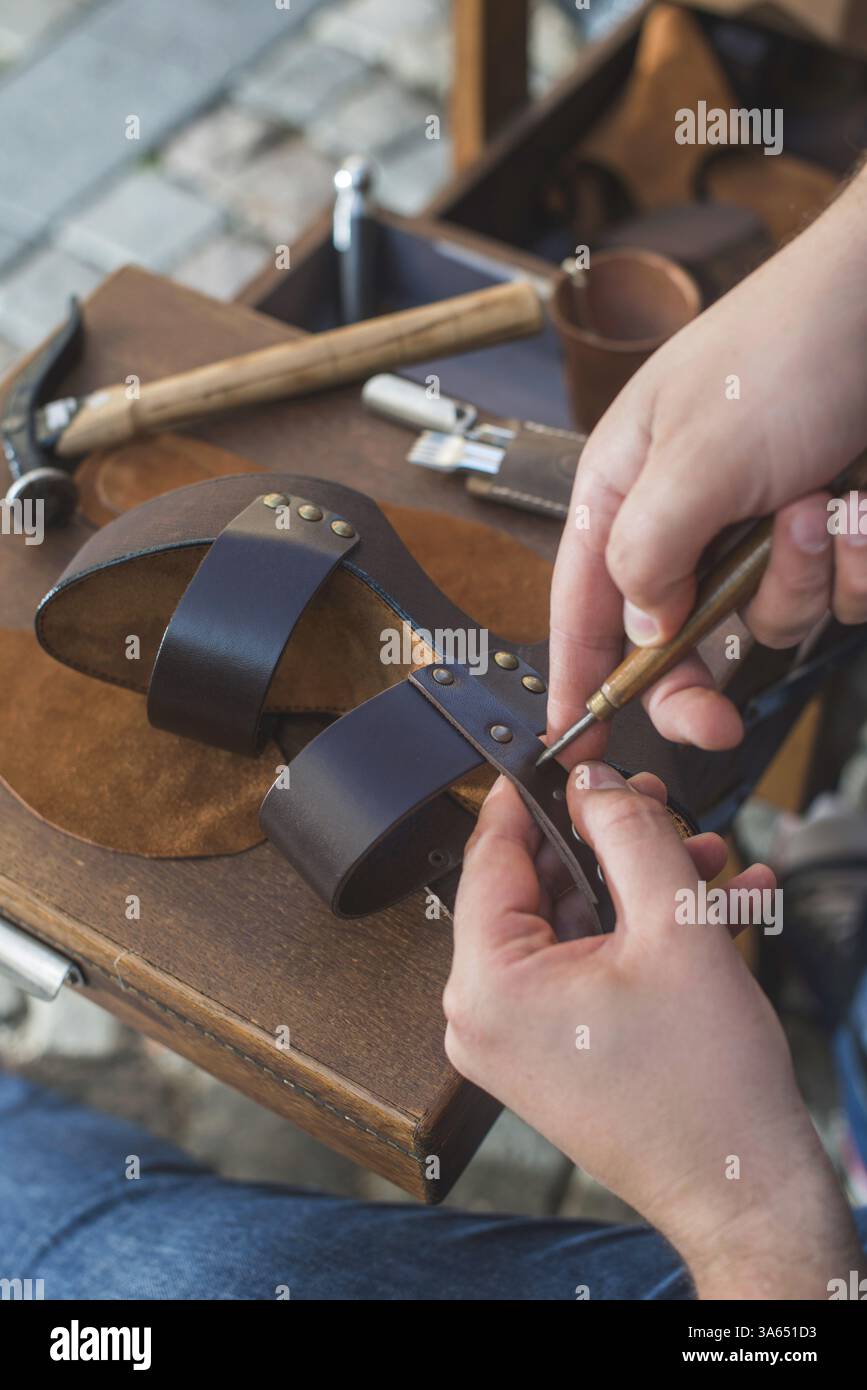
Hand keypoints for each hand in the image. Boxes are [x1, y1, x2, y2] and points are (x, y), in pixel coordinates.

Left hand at [445, 765, 861, 1297]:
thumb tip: (596, 784)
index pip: (492, 853)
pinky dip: (641, 934)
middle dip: (609, 843)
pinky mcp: (553, 1048)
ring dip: (639, 885)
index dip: (533, 795)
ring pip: (573, 922)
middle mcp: (484, 1014)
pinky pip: (586, 965)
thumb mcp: (674, 927)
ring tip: (705, 861)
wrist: (744, 1188)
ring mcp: (517, 1037)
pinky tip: (711, 906)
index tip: (562, 757)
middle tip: (660, 809)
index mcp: (489, 985)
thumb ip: (628, 835)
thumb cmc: (706, 1091)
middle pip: (538, 886)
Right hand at [549, 165, 866, 759]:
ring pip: (760, 620)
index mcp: (621, 490)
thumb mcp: (692, 460)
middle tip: (715, 718)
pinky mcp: (815, 532)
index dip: (573, 676)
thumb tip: (642, 628)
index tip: (573, 741)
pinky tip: (854, 508)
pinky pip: (828, 595)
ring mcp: (752, 527)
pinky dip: (850, 565)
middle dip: (697, 677)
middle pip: (669, 637)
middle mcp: (682, 515)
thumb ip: (647, 557)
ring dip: (797, 581)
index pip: (579, 603)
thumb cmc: (786, 348)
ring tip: (816, 508)